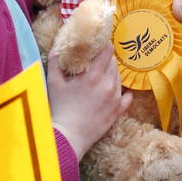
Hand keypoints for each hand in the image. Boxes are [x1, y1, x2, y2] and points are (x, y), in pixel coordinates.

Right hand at [48, 45, 131, 159]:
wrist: (68, 136)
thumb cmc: (59, 109)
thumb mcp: (54, 83)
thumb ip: (55, 63)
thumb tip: (55, 48)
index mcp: (93, 76)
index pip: (107, 52)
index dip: (105, 45)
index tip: (101, 43)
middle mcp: (107, 85)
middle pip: (113, 64)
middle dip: (107, 59)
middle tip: (98, 60)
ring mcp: (115, 98)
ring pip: (119, 78)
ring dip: (112, 74)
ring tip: (102, 76)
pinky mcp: (117, 111)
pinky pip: (127, 97)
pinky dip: (124, 92)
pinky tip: (121, 90)